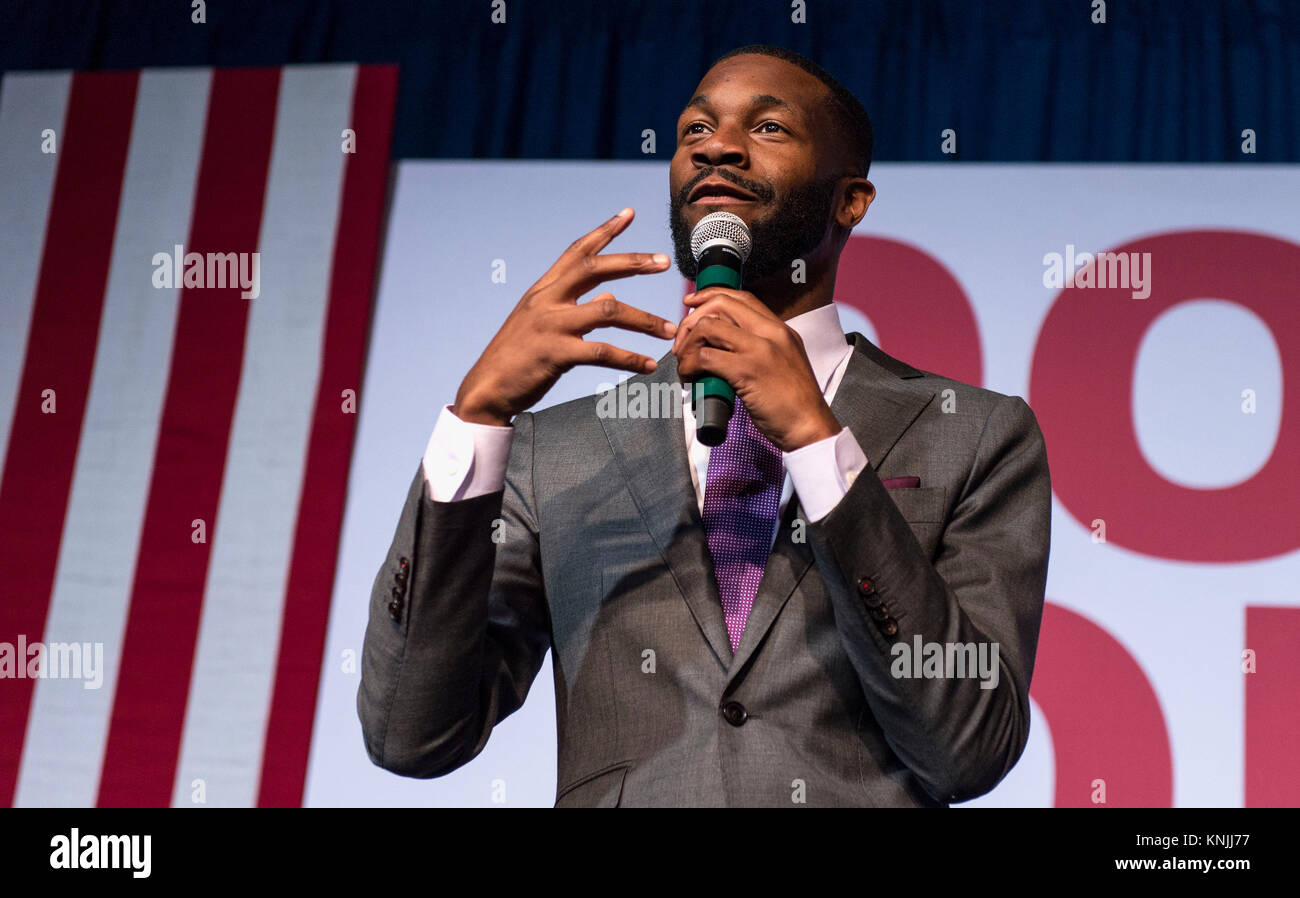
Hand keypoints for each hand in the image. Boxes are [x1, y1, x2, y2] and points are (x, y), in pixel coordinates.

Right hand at [452, 208, 678, 424]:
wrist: (488, 388)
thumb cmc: (518, 356)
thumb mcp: (543, 323)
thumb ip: (576, 307)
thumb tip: (609, 296)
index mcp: (544, 290)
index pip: (577, 251)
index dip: (604, 231)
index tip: (629, 213)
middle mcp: (547, 301)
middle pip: (595, 268)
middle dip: (633, 262)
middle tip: (665, 261)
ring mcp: (551, 325)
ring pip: (609, 310)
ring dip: (645, 320)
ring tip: (670, 330)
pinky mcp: (556, 353)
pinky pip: (603, 352)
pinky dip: (630, 358)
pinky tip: (649, 364)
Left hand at [671, 288, 841, 451]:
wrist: (809, 426)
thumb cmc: (793, 402)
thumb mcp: (784, 362)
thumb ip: (760, 347)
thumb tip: (723, 345)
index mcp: (780, 329)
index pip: (741, 297)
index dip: (711, 296)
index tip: (692, 303)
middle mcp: (771, 333)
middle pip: (721, 305)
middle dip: (692, 320)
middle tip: (682, 343)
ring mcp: (759, 350)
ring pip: (708, 327)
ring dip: (687, 345)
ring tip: (685, 364)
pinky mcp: (747, 371)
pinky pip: (706, 357)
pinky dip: (690, 366)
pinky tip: (690, 377)